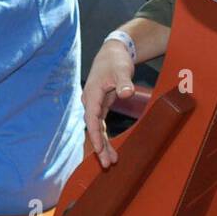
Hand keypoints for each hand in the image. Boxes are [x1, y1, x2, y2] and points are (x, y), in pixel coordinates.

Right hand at [82, 40, 136, 167]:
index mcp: (92, 93)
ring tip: (110, 162)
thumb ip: (124, 82)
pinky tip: (109, 150)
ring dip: (102, 144)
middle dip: (99, 146)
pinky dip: (104, 137)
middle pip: (93, 127)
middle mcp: (90, 101)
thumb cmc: (116, 60)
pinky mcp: (101, 105)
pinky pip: (100, 125)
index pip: (92, 117)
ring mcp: (95, 104)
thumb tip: (126, 93)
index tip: (99, 148)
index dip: (95, 133)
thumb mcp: (122, 70)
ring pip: (96, 128)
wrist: (113, 52)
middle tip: (106, 163)